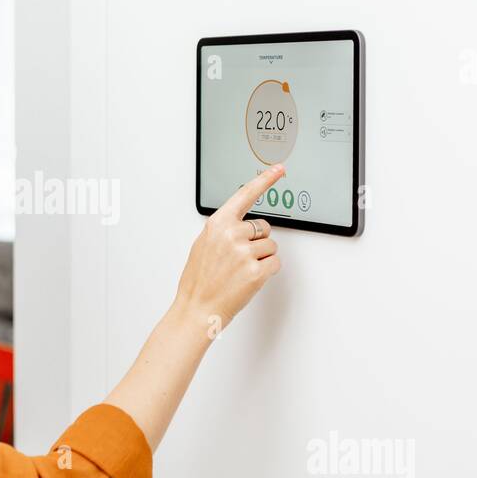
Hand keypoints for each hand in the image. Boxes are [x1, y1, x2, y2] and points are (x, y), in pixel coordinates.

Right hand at [174, 163, 285, 330]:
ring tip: (240, 271)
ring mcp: (244, 253)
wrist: (196, 308)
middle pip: (264, 227)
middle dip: (257, 242)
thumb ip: (222, 230)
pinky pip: (275, 263)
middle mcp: (231, 234)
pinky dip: (266, 271)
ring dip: (261, 258)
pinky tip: (248, 279)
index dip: (265, 180)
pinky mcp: (256, 271)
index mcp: (218, 224)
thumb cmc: (199, 280)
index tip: (279, 169)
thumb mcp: (203, 245)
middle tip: (238, 259)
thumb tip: (241, 225)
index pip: (245, 195)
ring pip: (271, 247)